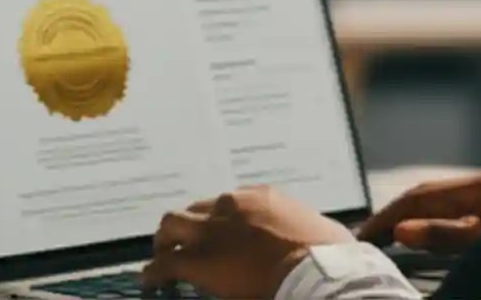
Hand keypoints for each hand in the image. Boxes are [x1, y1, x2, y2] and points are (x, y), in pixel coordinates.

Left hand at [141, 185, 353, 299]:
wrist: (315, 271)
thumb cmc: (329, 255)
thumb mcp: (321, 230)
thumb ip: (306, 231)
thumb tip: (323, 241)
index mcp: (262, 198)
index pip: (231, 203)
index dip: (223, 219)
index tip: (224, 233)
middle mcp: (232, 206)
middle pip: (197, 208)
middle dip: (189, 225)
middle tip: (186, 243)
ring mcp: (212, 231)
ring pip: (172, 224)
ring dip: (166, 240)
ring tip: (163, 256)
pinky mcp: (199, 261)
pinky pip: (165, 264)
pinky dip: (155, 273)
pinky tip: (152, 282)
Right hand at [356, 170, 480, 253]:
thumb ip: (448, 236)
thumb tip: (402, 230)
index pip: (421, 195)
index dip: (388, 213)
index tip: (363, 234)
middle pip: (430, 199)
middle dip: (396, 216)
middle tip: (367, 242)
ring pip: (445, 210)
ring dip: (415, 223)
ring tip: (389, 245)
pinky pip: (463, 221)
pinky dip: (438, 230)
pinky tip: (430, 245)